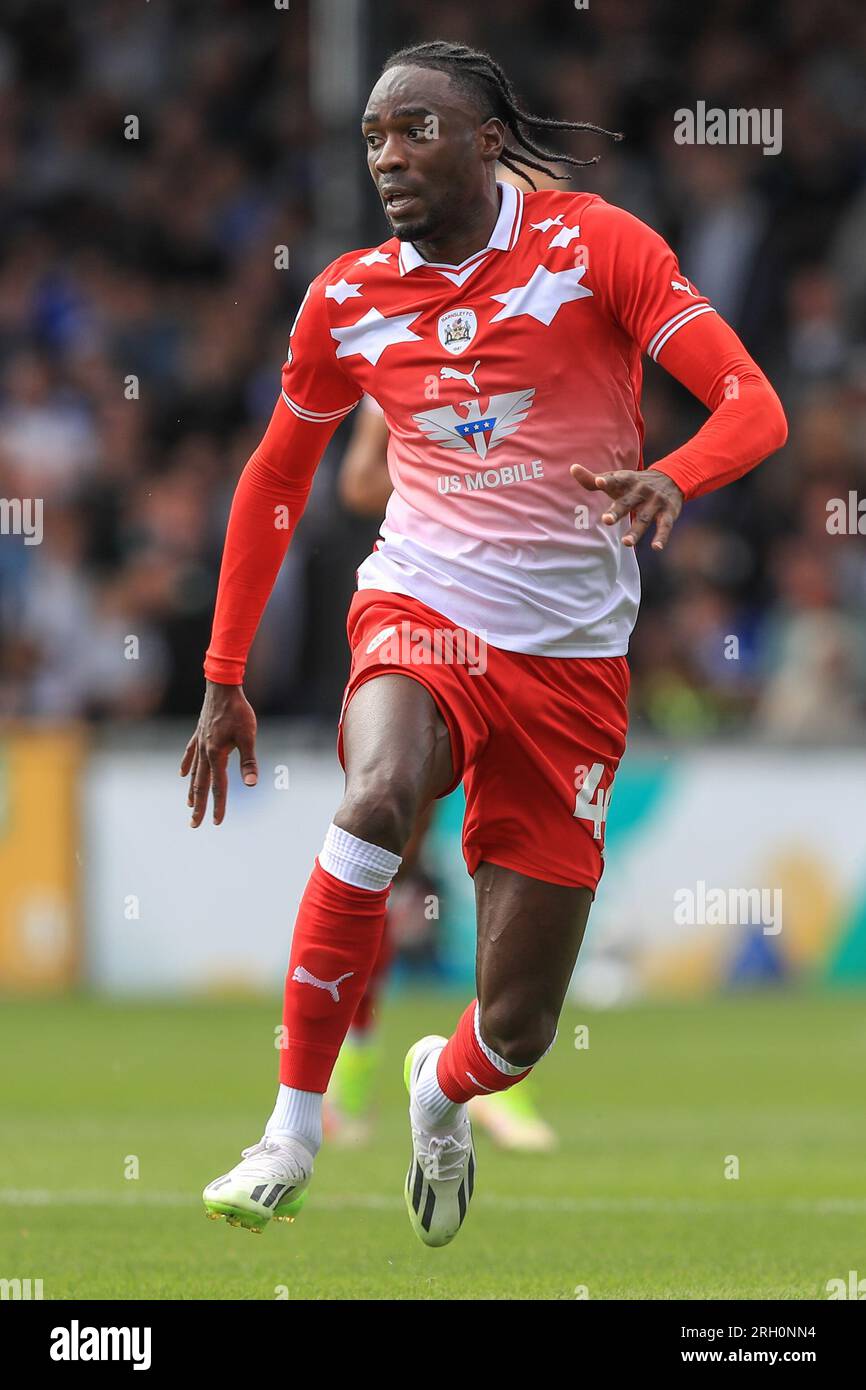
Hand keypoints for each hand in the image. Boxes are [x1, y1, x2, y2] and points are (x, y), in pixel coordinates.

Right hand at [180, 682, 258, 827]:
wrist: (222, 687)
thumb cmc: (238, 711)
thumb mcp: (248, 736)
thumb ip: (248, 761)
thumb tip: (251, 783)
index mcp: (216, 755)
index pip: (218, 786)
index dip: (219, 805)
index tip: (217, 822)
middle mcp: (204, 752)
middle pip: (201, 784)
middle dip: (198, 806)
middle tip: (194, 824)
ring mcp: (199, 743)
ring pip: (194, 772)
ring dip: (192, 790)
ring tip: (188, 804)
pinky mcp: (199, 734)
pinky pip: (190, 754)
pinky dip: (187, 766)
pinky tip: (183, 774)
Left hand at [571, 464, 683, 550]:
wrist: (671, 477)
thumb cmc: (634, 483)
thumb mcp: (616, 479)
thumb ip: (593, 479)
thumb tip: (572, 468)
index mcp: (627, 481)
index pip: (616, 480)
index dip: (607, 481)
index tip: (599, 482)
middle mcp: (641, 490)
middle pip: (628, 502)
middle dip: (617, 511)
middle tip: (606, 520)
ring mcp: (655, 502)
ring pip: (644, 518)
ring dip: (636, 531)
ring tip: (625, 543)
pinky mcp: (668, 513)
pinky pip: (665, 526)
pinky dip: (661, 537)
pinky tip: (656, 548)